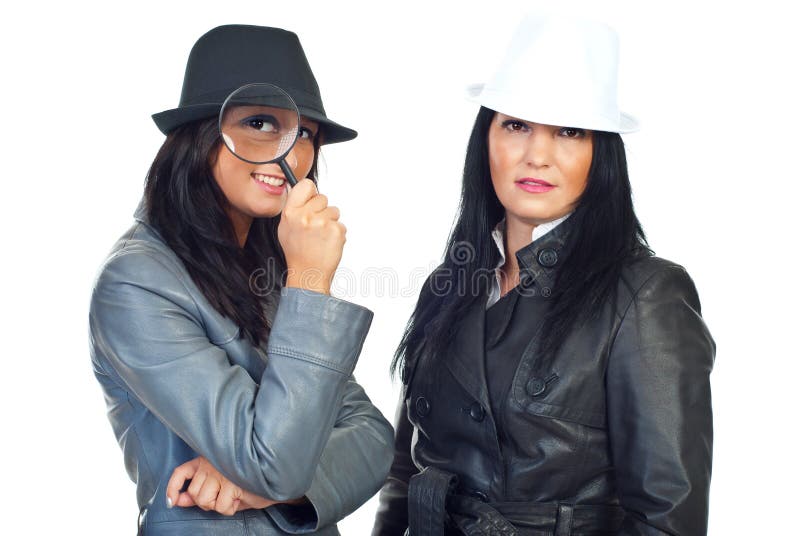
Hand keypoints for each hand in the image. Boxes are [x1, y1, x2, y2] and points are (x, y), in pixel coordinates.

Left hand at [166, 456, 277, 514]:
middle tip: (223, 497)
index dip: (172, 487)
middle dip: (205, 502)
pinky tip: (238, 498)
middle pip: (194, 493)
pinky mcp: (232, 482)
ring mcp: (221, 472)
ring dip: (217, 505)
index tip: (172, 501)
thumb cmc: (248, 482)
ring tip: (231, 496)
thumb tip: (177, 501)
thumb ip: (199, 492)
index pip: (181, 472)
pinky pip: (219, 507)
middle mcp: (212, 463)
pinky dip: (229, 508)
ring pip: (203, 500)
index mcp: (207, 460)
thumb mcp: (220, 487)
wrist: (273, 481)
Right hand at [278, 179, 345, 294]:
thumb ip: (294, 208)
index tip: (312, 199)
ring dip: (330, 221)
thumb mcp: (286, 227)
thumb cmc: (297, 252)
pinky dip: (337, 233)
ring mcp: (322, 223)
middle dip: (322, 210)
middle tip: (315, 227)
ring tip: (321, 237)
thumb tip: (303, 190)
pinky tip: (327, 243)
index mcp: (291, 212)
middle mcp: (305, 215)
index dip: (311, 192)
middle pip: (322, 197)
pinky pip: (341, 224)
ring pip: (334, 211)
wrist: (308, 273)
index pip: (306, 185)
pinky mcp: (336, 231)